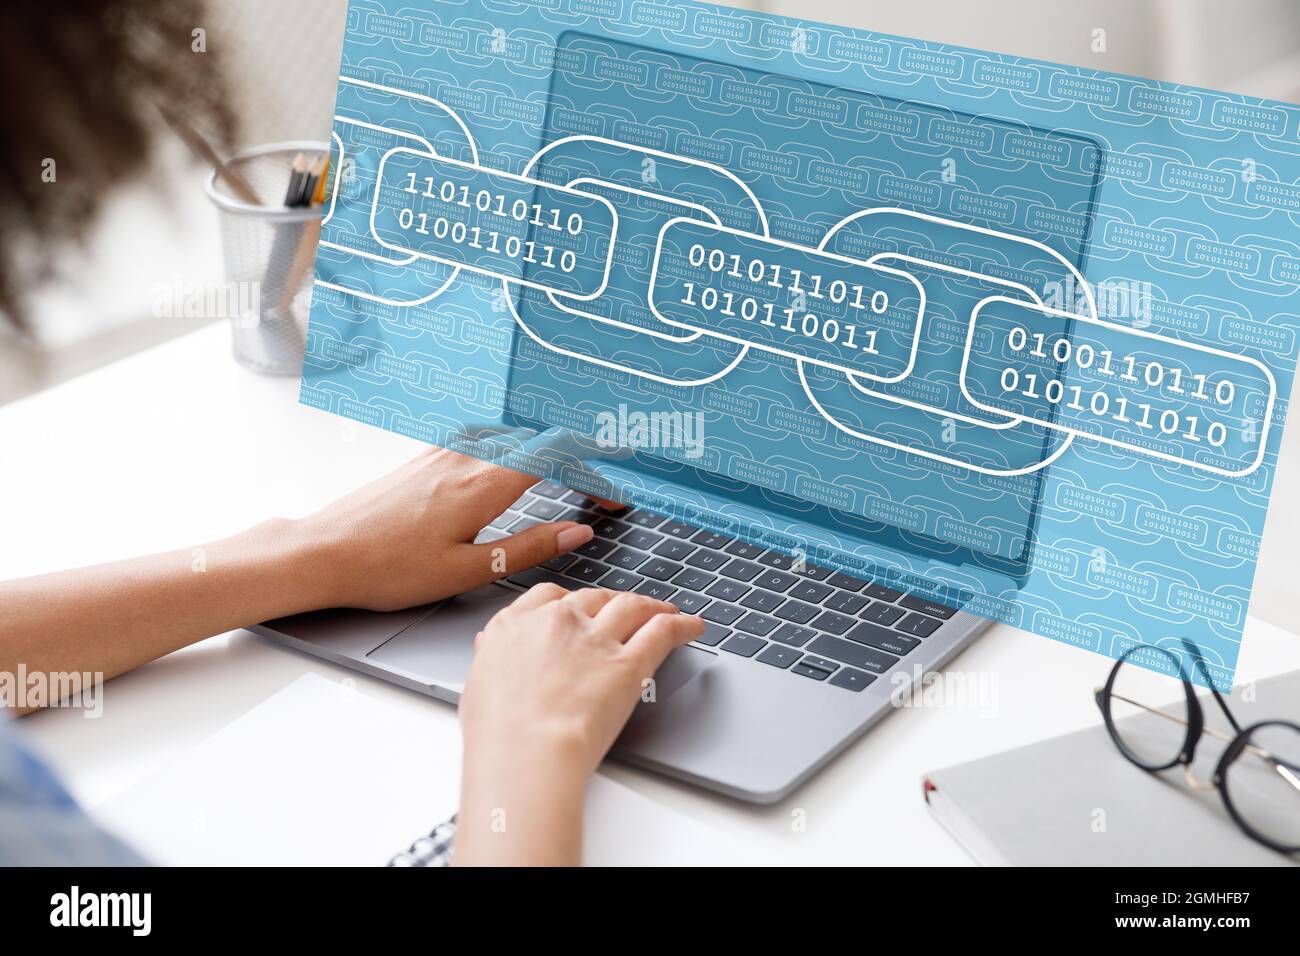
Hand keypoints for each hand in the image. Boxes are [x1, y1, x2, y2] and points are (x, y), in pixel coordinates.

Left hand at [297, 446, 596, 611]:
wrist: (322, 552)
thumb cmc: (388, 568)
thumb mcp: (468, 570)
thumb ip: (529, 547)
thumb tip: (578, 531)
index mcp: (484, 482)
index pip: (557, 451)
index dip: (596, 462)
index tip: (616, 488)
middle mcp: (467, 455)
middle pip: (539, 439)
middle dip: (578, 460)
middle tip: (599, 494)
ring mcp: (443, 451)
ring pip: (511, 436)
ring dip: (544, 452)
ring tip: (563, 478)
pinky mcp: (424, 457)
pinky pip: (483, 439)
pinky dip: (512, 449)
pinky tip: (508, 469)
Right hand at [454, 584, 703, 864]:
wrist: (525, 753)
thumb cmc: (497, 734)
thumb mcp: (478, 686)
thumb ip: (492, 657)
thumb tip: (490, 645)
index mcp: (516, 625)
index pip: (548, 596)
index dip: (570, 600)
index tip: (579, 606)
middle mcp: (558, 623)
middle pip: (594, 597)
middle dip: (612, 601)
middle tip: (625, 610)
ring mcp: (596, 639)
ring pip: (631, 606)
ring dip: (652, 606)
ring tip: (665, 611)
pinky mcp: (629, 662)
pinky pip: (662, 632)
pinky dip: (682, 625)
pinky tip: (692, 626)